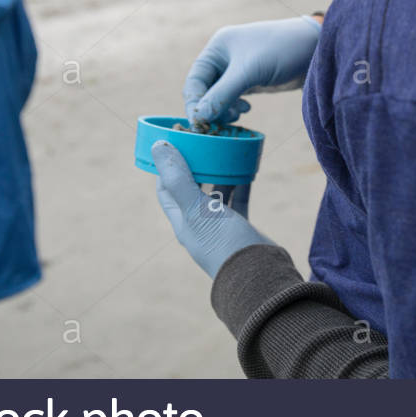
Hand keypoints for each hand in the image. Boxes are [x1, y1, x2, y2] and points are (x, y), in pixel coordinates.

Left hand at [153, 141, 273, 277]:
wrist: (258, 275)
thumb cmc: (223, 243)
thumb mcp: (197, 208)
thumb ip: (178, 179)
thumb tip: (157, 147)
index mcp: (182, 221)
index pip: (166, 189)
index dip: (167, 165)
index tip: (175, 143)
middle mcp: (198, 223)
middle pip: (191, 188)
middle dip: (195, 164)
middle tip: (203, 141)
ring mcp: (220, 225)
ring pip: (215, 191)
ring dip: (218, 171)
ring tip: (224, 151)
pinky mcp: (241, 226)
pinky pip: (238, 198)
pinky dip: (240, 182)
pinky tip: (246, 168)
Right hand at [182, 16, 321, 126]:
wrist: (315, 49)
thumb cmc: (281, 51)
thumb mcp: (250, 73)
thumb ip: (222, 94)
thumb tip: (198, 118)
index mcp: (218, 47)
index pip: (195, 80)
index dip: (194, 103)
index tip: (200, 124)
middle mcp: (224, 56)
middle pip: (204, 90)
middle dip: (210, 109)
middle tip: (219, 126)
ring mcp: (237, 68)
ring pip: (218, 96)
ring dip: (223, 110)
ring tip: (237, 116)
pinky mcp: (250, 79)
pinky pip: (232, 98)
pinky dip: (234, 107)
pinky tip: (245, 110)